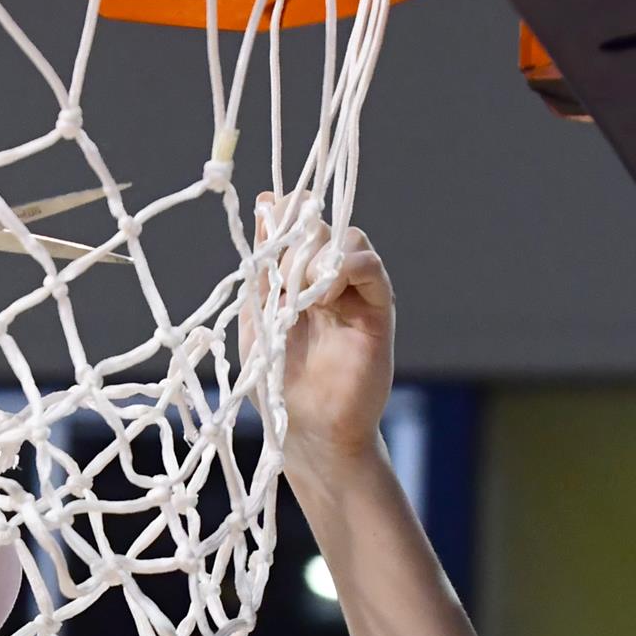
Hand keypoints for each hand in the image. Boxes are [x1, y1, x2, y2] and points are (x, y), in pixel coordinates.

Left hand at [244, 196, 393, 463]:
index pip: (298, 222)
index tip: (268, 218)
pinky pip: (369, 265)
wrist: (307, 431)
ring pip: (347, 236)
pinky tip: (324, 297)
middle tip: (280, 280)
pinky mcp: (378, 308)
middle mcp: (328, 278)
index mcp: (295, 278)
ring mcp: (355, 291)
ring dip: (316, 256)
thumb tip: (266, 203)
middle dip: (294, 240)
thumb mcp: (258, 318)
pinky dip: (344, 268)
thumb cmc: (278, 384)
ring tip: (301, 293)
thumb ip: (262, 269)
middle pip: (320, 223)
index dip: (285, 212)